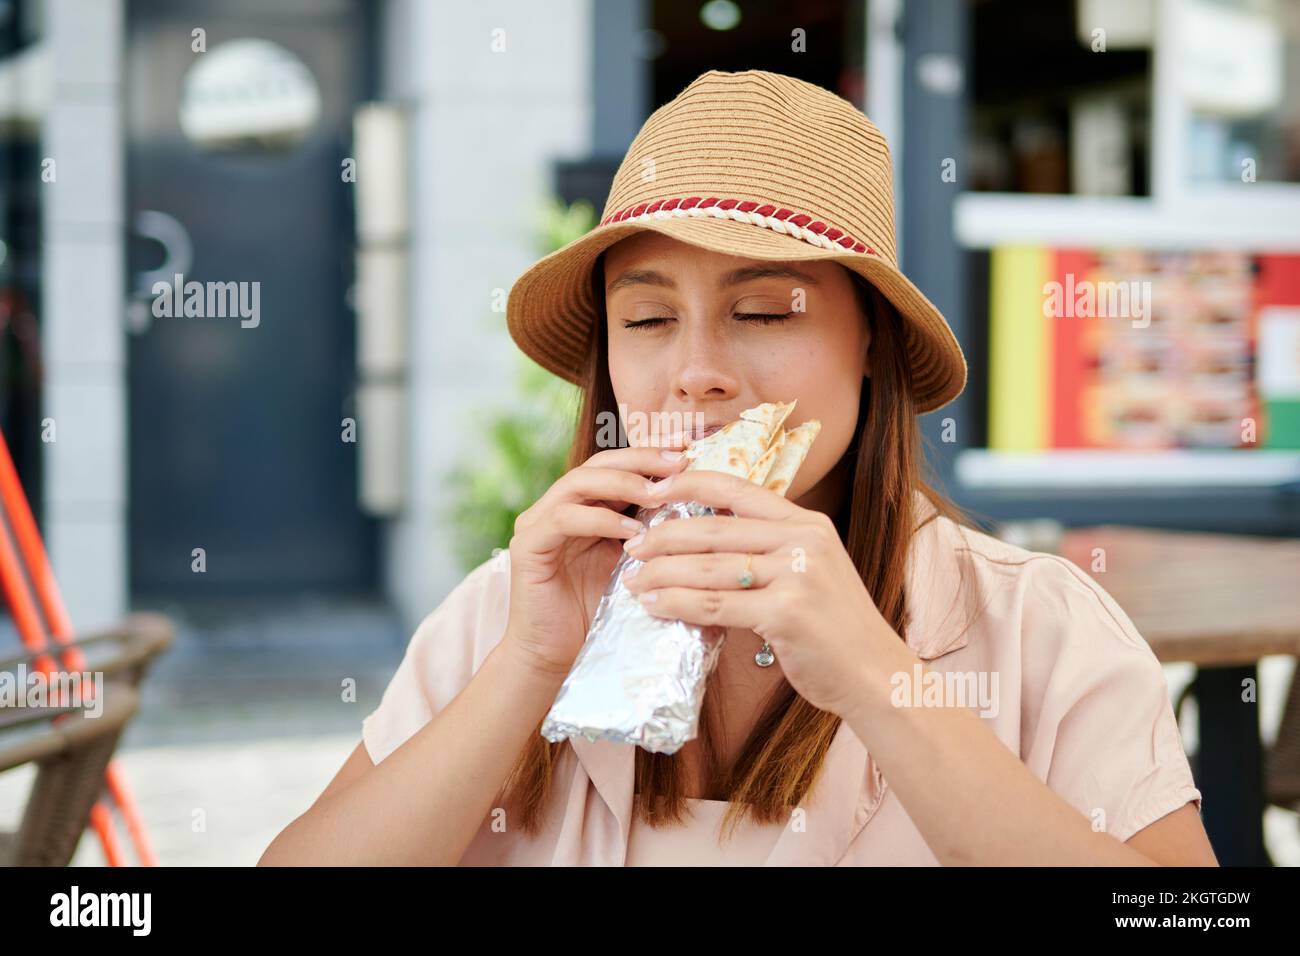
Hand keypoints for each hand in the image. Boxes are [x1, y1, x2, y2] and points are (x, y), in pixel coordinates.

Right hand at [503, 446, 687, 678]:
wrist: (554, 657)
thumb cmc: (597, 616)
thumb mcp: (635, 569)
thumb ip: (655, 540)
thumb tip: (710, 519)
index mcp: (583, 508)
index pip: (616, 466)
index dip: (650, 455)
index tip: (688, 450)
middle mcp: (557, 507)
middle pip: (599, 464)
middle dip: (641, 460)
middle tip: (678, 463)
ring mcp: (538, 523)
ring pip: (579, 483)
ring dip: (623, 485)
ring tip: (659, 495)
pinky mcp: (528, 546)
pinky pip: (564, 519)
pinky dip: (600, 520)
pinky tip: (632, 533)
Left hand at [620, 468, 899, 717]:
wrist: (876, 675)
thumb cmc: (837, 629)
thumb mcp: (811, 572)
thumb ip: (770, 552)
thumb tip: (707, 544)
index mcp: (807, 523)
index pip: (736, 489)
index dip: (688, 484)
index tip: (652, 490)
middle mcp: (803, 540)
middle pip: (713, 529)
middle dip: (663, 536)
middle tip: (631, 547)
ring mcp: (796, 575)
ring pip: (708, 567)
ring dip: (661, 573)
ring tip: (633, 581)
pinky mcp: (786, 613)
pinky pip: (716, 605)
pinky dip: (678, 604)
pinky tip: (655, 606)